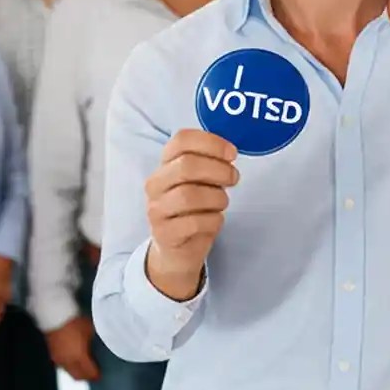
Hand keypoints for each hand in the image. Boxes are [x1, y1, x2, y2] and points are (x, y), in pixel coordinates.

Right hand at [46, 316, 99, 381]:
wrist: (55, 316)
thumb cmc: (75, 322)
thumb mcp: (89, 330)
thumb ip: (91, 342)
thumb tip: (91, 347)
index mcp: (80, 358)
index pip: (89, 373)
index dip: (95, 375)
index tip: (100, 375)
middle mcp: (68, 362)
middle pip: (77, 376)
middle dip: (85, 377)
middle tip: (92, 374)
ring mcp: (58, 359)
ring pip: (68, 372)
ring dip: (76, 371)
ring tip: (82, 366)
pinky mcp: (52, 354)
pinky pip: (62, 365)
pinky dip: (69, 365)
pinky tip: (72, 359)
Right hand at [144, 129, 238, 300]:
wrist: (177, 250)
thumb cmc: (193, 210)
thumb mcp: (199, 181)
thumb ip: (210, 163)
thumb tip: (230, 152)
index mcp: (165, 164)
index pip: (182, 140)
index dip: (211, 142)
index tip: (232, 153)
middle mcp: (156, 184)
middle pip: (187, 166)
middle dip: (219, 170)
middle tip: (233, 178)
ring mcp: (157, 209)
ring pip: (191, 195)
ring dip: (217, 198)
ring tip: (221, 203)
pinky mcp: (165, 233)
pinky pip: (195, 223)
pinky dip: (213, 221)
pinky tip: (213, 221)